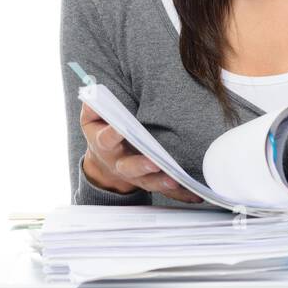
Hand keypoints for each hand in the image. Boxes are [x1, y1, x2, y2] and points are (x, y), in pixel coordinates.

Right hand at [79, 102, 202, 202]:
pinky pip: (166, 191)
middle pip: (129, 167)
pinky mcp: (151, 182)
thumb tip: (94, 92)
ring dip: (161, 182)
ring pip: (148, 182)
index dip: (112, 135)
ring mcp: (136, 176)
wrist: (105, 165)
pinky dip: (181, 194)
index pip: (106, 140)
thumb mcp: (92, 120)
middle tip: (154, 163)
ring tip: (175, 180)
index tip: (119, 128)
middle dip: (141, 165)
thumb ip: (93, 106)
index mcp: (105, 146)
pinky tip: (195, 195)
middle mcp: (121, 164)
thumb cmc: (102, 135)